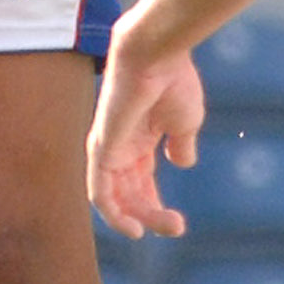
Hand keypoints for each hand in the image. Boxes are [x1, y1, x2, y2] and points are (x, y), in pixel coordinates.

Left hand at [86, 31, 205, 239]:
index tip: (177, 223)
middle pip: (128, 193)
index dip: (153, 206)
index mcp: (138, 139)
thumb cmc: (173, 80)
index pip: (139, 182)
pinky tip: (131, 227)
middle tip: (176, 227)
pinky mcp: (101, 147)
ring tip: (161, 228)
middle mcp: (119, 145)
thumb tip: (182, 163)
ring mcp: (107, 147)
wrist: (157, 54)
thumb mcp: (185, 120)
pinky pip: (99, 189)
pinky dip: (112, 212)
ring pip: (115, 197)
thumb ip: (181, 143)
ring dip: (137, 217)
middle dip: (150, 215)